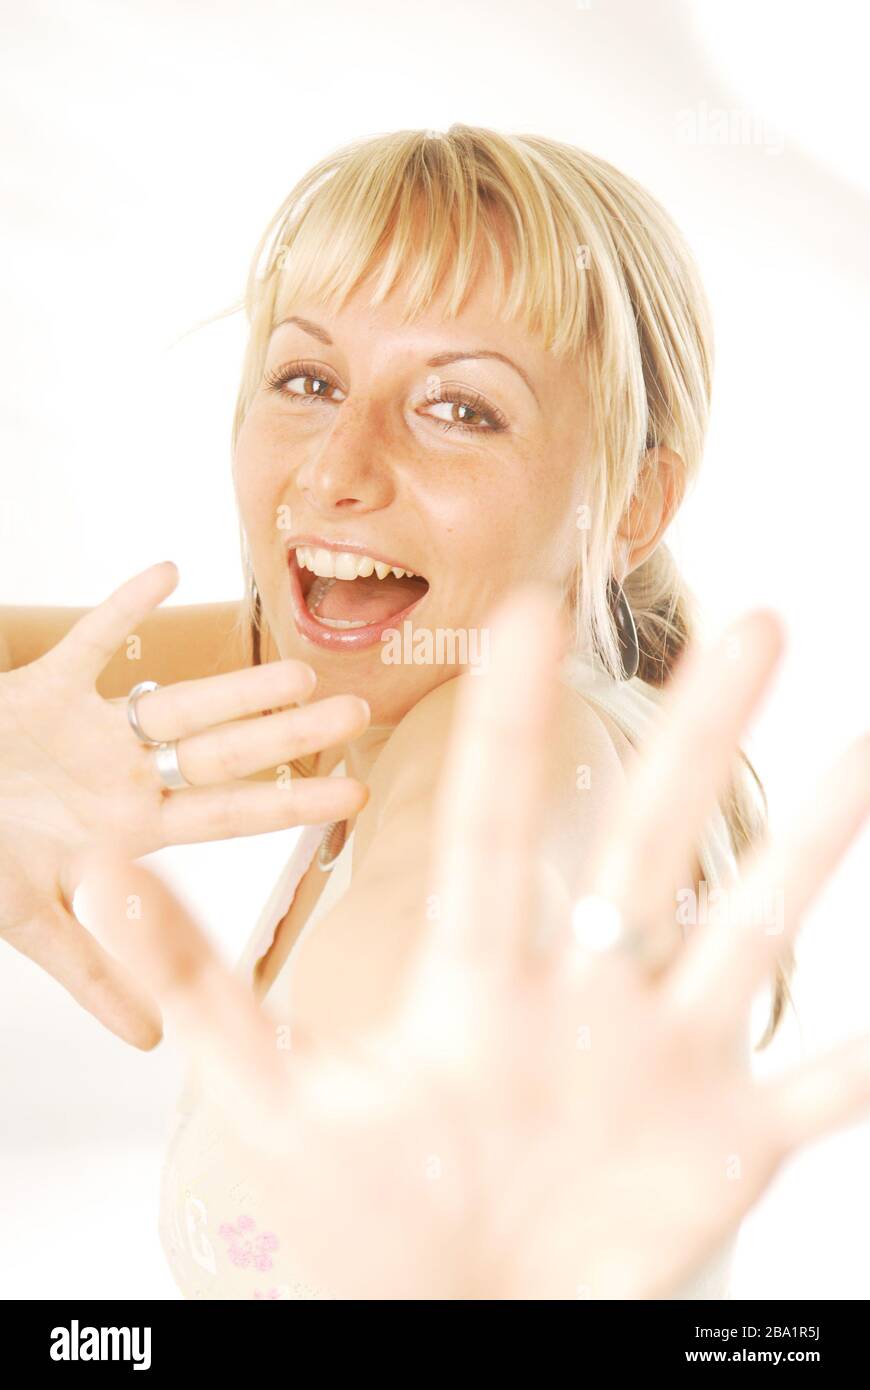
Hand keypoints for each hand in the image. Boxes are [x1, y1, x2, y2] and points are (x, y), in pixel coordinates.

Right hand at [0, 561, 368, 1048]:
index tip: (358, 795)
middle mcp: (124, 778)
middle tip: (360, 712)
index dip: (292, 805)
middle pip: (223, 753)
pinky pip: (89, 641)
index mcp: (130, 831)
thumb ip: (91, 975)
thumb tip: (152, 1042)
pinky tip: (167, 569)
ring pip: (176, 701)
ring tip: (299, 667)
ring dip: (234, 684)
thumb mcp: (29, 925)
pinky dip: (122, 608)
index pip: (231, 814)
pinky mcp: (42, 690)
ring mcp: (88, 732)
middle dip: (287, 738)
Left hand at [77, 587, 868, 1297]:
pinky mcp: (721, 1147)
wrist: (443, 1316)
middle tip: (755, 619)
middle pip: (650, 840)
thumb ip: (198, 989)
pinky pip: (813, 1091)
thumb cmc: (354, 1224)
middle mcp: (581, 995)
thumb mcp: (268, 1102)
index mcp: (478, 980)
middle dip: (700, 734)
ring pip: (747, 932)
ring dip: (807, 845)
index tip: (530, 612)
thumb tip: (102, 870)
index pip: (496, 825)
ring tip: (861, 749)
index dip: (514, 724)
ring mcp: (658, 1064)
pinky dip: (857, 1060)